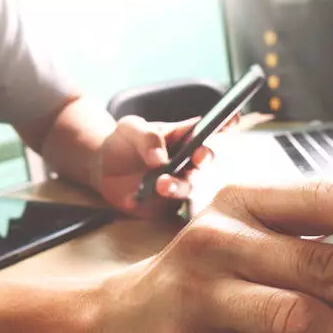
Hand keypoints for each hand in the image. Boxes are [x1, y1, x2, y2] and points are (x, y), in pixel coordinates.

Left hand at [94, 116, 213, 215]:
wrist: (103, 167)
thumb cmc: (124, 142)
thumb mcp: (130, 129)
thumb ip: (147, 137)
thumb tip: (160, 159)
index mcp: (183, 137)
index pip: (207, 129)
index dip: (224, 125)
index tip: (230, 121)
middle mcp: (186, 162)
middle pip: (203, 160)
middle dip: (204, 158)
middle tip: (197, 156)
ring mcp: (178, 185)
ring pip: (187, 188)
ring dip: (177, 186)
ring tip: (161, 184)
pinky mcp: (165, 207)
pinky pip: (164, 211)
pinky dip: (149, 205)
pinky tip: (130, 200)